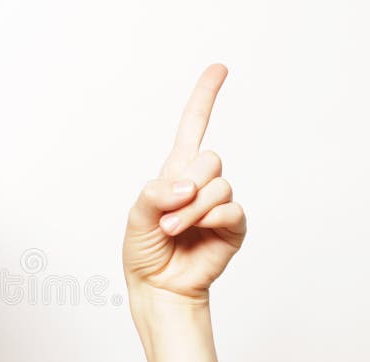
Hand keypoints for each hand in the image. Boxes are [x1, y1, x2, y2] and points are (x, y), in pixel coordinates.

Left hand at [122, 63, 246, 304]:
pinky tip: (197, 232)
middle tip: (168, 213)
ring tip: (173, 229)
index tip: (219, 69)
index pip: (193, 127)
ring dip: (192, 208)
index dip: (205, 98)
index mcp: (175, 173)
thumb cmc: (144, 251)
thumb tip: (188, 185)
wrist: (157, 286)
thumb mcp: (137, 216)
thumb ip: (156, 193)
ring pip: (219, 184)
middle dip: (188, 183)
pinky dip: (209, 219)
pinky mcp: (233, 226)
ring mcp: (218, 204)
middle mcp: (200, 184)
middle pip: (210, 157)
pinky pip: (230, 209)